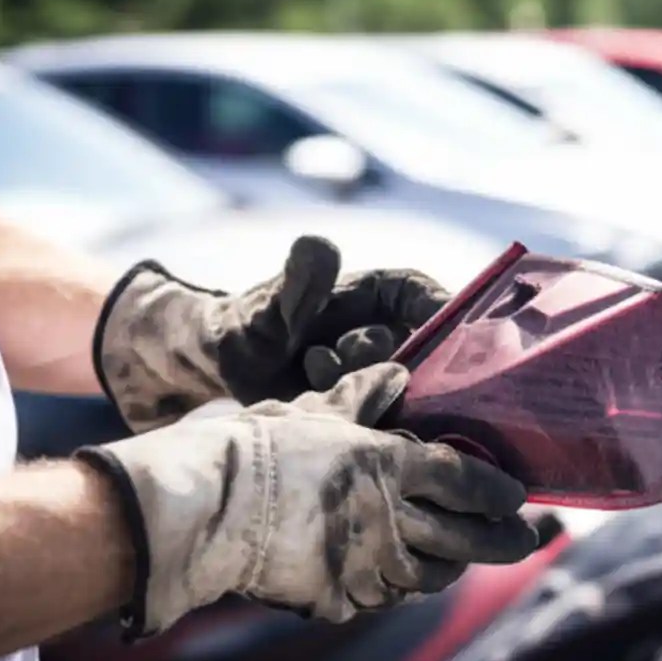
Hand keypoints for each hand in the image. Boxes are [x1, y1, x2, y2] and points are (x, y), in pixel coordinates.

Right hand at [74, 362, 537, 636]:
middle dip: (500, 540)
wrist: (201, 507)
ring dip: (450, 567)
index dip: (494, 488)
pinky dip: (395, 589)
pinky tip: (401, 582)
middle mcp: (386, 517)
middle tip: (524, 540)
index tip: (517, 494)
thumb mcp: (311, 411)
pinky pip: (378, 597)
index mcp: (386, 463)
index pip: (461, 477)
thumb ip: (361, 397)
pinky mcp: (335, 597)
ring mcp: (362, 563)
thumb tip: (399, 373)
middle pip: (463, 536)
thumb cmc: (253, 447)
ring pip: (426, 575)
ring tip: (462, 562)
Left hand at [94, 236, 450, 431]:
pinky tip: (309, 397)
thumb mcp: (267, 305)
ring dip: (352, 380)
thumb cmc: (243, 326)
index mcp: (372, 295)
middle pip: (414, 345)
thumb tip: (318, 245)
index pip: (421, 293)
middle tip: (325, 353)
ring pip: (395, 383)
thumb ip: (298, 283)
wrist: (217, 375)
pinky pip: (378, 415)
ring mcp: (374, 374)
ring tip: (305, 370)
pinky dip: (349, 412)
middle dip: (377, 352)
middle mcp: (382, 333)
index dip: (441, 308)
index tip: (444, 323)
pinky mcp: (361, 410)